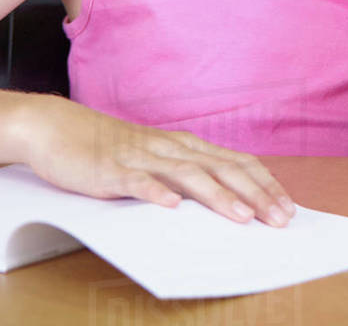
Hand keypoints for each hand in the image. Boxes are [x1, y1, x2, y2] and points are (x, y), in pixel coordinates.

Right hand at [17, 96, 294, 225]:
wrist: (59, 128)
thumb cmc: (111, 149)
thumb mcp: (158, 160)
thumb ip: (188, 176)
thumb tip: (226, 199)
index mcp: (186, 146)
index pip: (236, 164)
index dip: (264, 185)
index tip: (288, 208)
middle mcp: (171, 148)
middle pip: (223, 169)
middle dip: (255, 195)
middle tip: (280, 219)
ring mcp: (143, 158)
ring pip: (189, 175)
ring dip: (218, 196)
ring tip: (242, 217)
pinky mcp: (112, 170)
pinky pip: (137, 181)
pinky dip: (155, 193)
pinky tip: (170, 206)